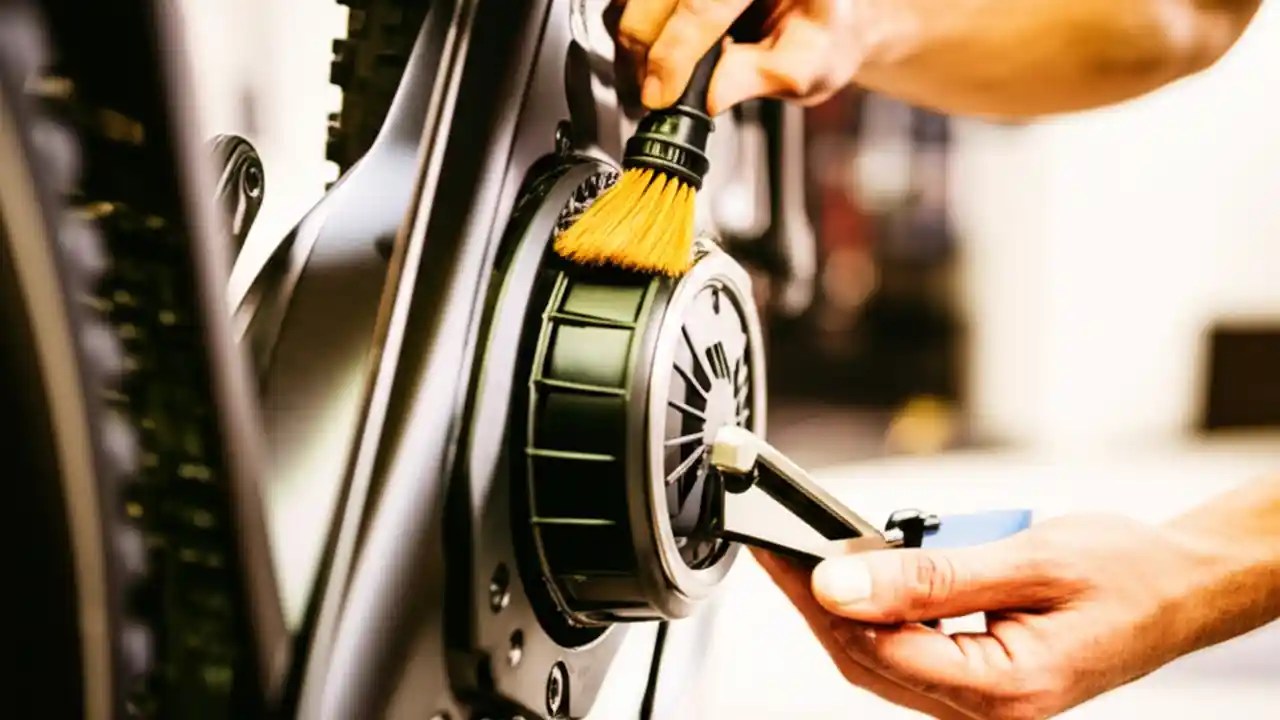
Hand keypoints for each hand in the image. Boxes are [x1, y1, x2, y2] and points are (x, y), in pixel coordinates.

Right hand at [608, 0, 861, 114]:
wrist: (825, 16)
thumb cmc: (824, 35)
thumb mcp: (808, 66)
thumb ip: (758, 77)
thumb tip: (709, 97)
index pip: (703, 3)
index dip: (675, 53)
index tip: (659, 96)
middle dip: (646, 50)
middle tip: (651, 96)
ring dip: (633, 40)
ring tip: (651, 80)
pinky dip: (633, 29)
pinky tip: (652, 58)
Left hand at [754, 513, 1265, 719]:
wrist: (1181, 588)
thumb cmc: (1126, 573)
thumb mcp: (1027, 560)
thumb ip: (930, 577)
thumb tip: (842, 583)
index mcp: (1004, 690)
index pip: (878, 648)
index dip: (820, 599)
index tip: (782, 550)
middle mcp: (987, 711)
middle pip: (867, 660)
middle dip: (815, 604)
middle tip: (776, 548)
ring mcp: (983, 704)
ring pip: (880, 661)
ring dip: (841, 611)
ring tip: (805, 557)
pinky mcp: (980, 685)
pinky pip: (908, 656)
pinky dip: (878, 617)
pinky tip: (861, 582)